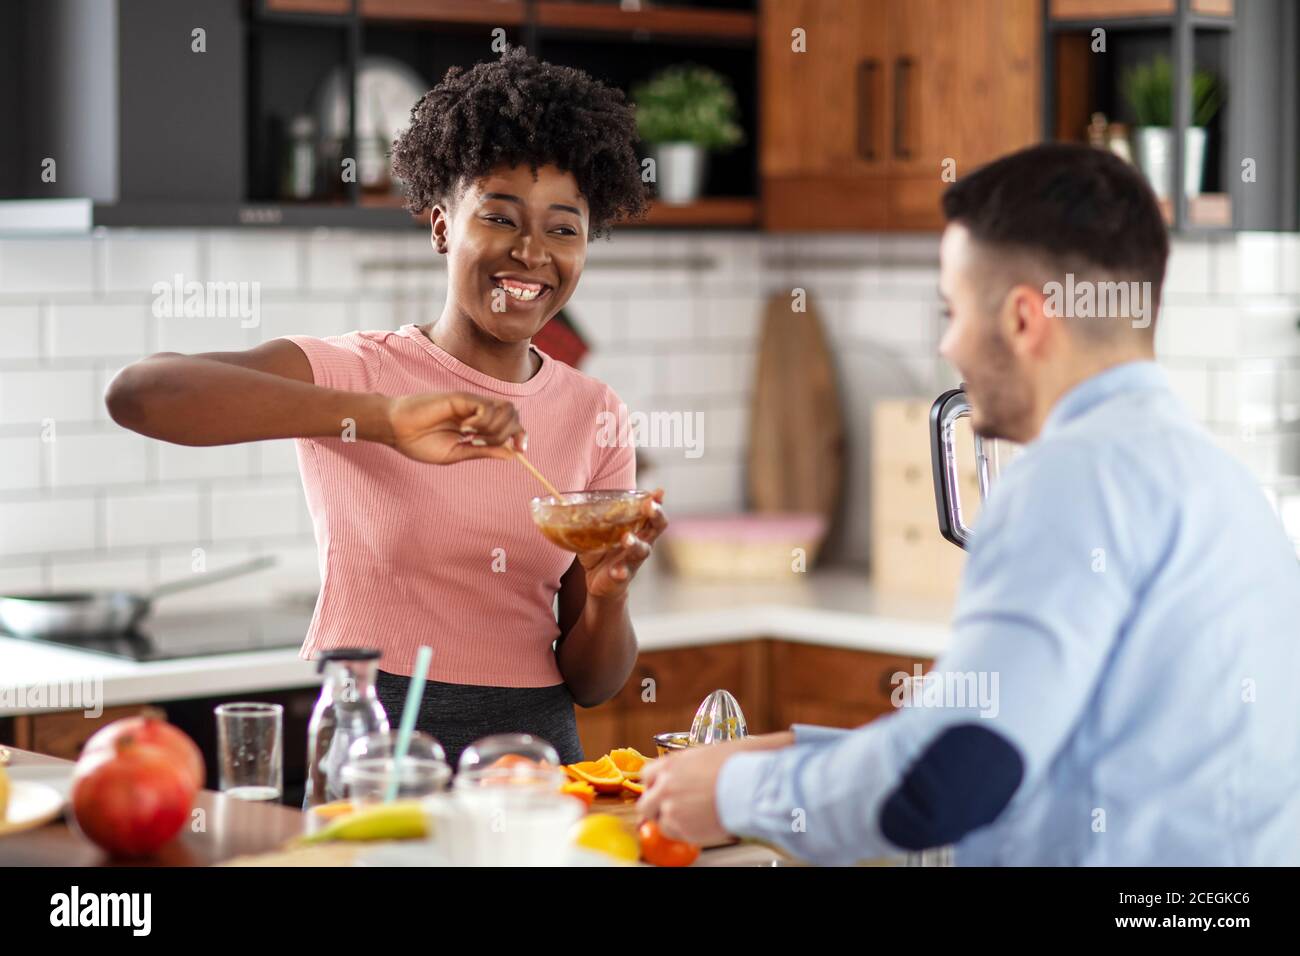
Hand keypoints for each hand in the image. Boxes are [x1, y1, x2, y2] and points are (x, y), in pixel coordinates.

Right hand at [386, 391, 525, 464]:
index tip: (521, 450)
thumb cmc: (420, 442)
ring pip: (504, 409)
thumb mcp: (457, 453)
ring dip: (493, 429)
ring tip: (470, 436)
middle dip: (507, 434)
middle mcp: (478, 411)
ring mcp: (471, 403)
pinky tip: (463, 428)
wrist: (396, 431)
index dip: (520, 434)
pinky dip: (480, 421)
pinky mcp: (460, 397)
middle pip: (513, 414)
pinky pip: (485, 407)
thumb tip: (511, 455)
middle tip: (481, 444)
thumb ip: (483, 452)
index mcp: (479, 425)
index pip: (511, 423)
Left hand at [578, 488, 666, 599]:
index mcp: (638, 529)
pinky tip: (616, 571)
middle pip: (657, 527)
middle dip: (656, 515)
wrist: (599, 584)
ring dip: (635, 543)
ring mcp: (633, 560)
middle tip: (649, 507)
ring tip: (627, 539)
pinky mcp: (623, 576)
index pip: (652, 513)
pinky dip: (620, 572)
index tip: (658, 492)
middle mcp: (641, 543)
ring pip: (642, 550)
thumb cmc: (602, 552)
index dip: (657, 503)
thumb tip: (567, 500)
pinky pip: (624, 573)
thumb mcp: (598, 533)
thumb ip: (593, 518)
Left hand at [636, 732, 794, 844]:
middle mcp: (665, 786)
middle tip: (671, 809)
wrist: (748, 785)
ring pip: (658, 822)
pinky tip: (699, 824)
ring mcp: (671, 808)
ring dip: (670, 821)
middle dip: (656, 807)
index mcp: (670, 764)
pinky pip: (674, 834)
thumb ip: (689, 765)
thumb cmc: (736, 765)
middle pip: (645, 803)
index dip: (654, 785)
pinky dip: (683, 832)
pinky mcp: (682, 828)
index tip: (661, 790)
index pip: (646, 776)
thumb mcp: (707, 754)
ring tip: (691, 818)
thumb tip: (692, 770)